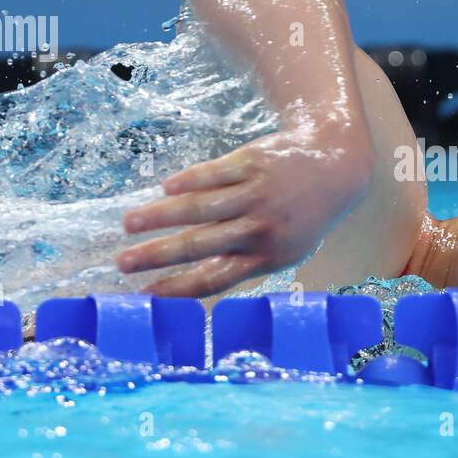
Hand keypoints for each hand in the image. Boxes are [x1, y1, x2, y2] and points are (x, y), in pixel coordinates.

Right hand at [116, 123, 373, 296]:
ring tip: (128, 223)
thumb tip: (190, 283)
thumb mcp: (285, 248)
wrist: (335, 165)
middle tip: (122, 263)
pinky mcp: (252, 162)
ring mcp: (256, 194)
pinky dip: (186, 182)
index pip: (214, 278)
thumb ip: (244, 262)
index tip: (145, 294)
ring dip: (159, 216)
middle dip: (156, 255)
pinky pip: (212, 174)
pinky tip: (164, 189)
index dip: (177, 287)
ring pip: (199, 208)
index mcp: (268, 257)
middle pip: (199, 245)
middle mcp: (261, 228)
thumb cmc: (301, 216)